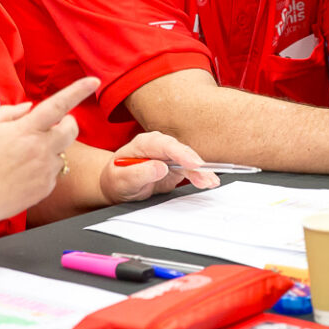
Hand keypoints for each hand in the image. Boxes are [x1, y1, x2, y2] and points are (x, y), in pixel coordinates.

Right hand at [0, 77, 92, 222]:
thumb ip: (12, 112)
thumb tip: (30, 107)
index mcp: (27, 129)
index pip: (58, 105)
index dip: (78, 91)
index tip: (93, 81)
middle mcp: (42, 148)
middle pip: (71, 130)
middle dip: (67, 123)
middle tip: (54, 125)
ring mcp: (46, 170)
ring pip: (62, 153)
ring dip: (51, 149)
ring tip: (25, 156)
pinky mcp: (46, 188)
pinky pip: (53, 173)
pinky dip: (44, 170)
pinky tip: (23, 174)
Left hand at [99, 131, 221, 204]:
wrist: (118, 185)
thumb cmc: (117, 179)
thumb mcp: (122, 178)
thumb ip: (139, 172)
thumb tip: (160, 168)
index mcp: (145, 143)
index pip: (165, 145)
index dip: (180, 153)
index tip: (192, 163)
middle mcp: (160, 147)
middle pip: (182, 151)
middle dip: (195, 163)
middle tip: (205, 176)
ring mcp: (170, 156)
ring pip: (190, 161)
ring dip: (202, 172)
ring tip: (210, 182)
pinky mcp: (176, 167)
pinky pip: (191, 170)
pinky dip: (200, 176)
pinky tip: (209, 181)